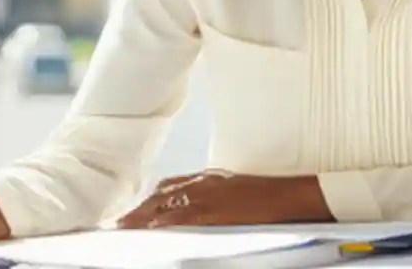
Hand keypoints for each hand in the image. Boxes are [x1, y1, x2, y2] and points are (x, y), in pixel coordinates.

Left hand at [116, 169, 330, 228]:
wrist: (293, 196)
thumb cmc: (272, 198)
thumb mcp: (239, 192)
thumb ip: (217, 199)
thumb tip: (202, 213)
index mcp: (209, 179)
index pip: (168, 188)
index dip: (148, 201)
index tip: (133, 213)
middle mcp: (203, 184)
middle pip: (159, 196)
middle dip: (138, 211)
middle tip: (118, 225)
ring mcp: (206, 196)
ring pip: (162, 206)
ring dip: (139, 218)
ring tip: (121, 230)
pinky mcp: (212, 210)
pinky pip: (177, 217)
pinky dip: (158, 224)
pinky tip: (145, 232)